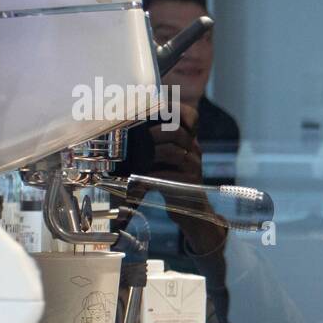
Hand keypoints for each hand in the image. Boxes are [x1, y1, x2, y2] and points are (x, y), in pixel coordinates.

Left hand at [135, 114, 226, 255]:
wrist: (191, 213)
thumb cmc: (173, 185)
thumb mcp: (165, 161)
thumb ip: (156, 147)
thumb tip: (127, 133)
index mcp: (190, 142)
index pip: (190, 116)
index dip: (174, 110)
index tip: (154, 109)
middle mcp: (195, 151)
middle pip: (177, 131)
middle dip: (154, 132)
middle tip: (137, 137)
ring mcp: (194, 168)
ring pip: (172, 152)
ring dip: (150, 153)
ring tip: (136, 158)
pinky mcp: (189, 185)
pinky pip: (168, 175)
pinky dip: (151, 176)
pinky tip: (139, 178)